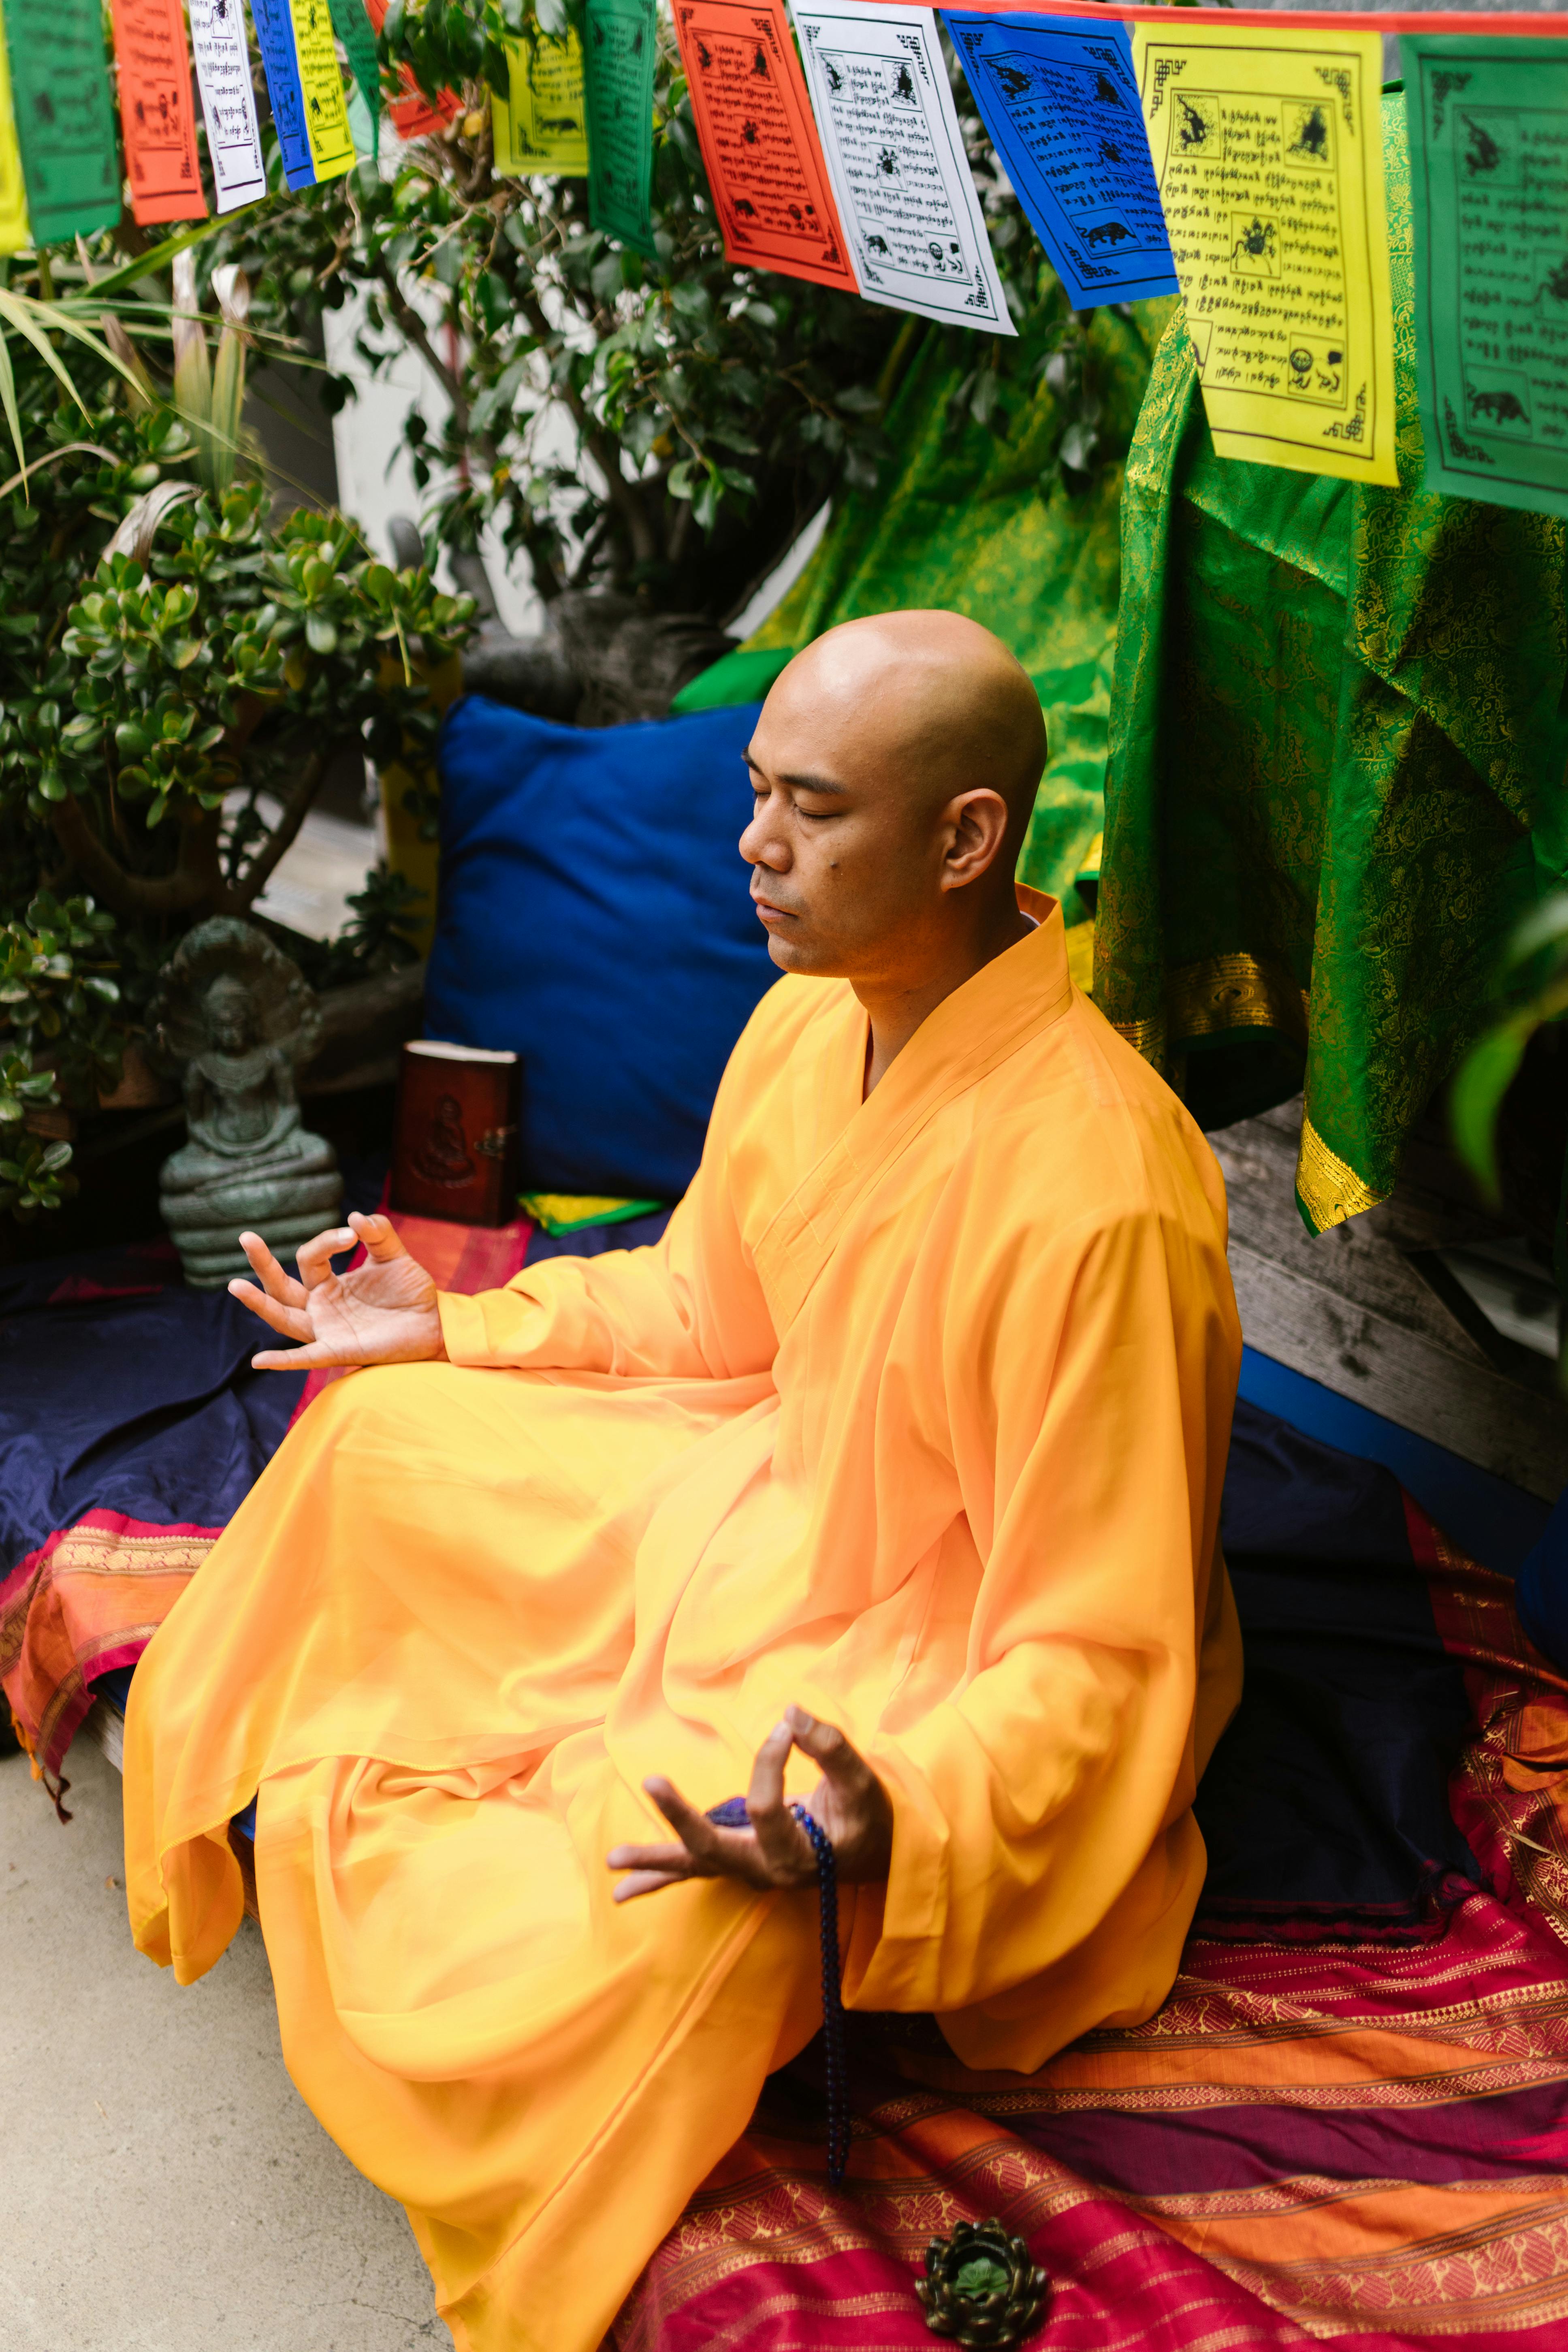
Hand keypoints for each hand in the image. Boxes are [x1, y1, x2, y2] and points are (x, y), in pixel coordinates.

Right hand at [228, 1211, 446, 1370]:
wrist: (434, 1324)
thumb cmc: (410, 1292)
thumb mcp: (394, 1255)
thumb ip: (378, 1232)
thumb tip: (354, 1217)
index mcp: (328, 1283)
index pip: (310, 1257)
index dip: (327, 1241)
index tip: (352, 1235)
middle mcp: (320, 1306)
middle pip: (282, 1286)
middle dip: (263, 1263)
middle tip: (246, 1236)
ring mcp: (326, 1329)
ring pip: (284, 1318)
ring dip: (260, 1304)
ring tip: (235, 1285)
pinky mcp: (339, 1350)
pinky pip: (306, 1358)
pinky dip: (283, 1361)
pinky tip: (260, 1360)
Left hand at [607, 1704, 893, 1902]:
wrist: (876, 1856)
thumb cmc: (869, 1818)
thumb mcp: (862, 1782)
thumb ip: (830, 1747)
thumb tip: (791, 1712)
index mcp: (797, 1857)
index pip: (767, 1808)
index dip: (772, 1761)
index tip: (788, 1727)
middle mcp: (765, 1873)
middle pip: (712, 1848)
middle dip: (680, 1818)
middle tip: (652, 1781)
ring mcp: (748, 1872)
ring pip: (695, 1867)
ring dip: (653, 1862)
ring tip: (612, 1862)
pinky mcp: (738, 1863)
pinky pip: (694, 1873)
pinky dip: (657, 1878)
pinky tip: (620, 1892)